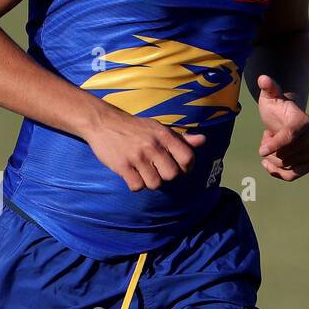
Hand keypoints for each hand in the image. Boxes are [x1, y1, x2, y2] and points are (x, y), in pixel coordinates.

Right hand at [84, 114, 206, 191]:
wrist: (104, 122)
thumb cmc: (136, 127)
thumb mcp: (159, 128)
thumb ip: (181, 138)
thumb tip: (203, 140)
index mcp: (164, 135)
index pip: (187, 158)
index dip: (187, 167)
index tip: (181, 168)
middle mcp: (153, 146)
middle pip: (172, 175)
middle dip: (168, 176)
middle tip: (160, 171)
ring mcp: (137, 157)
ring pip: (155, 184)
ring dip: (151, 182)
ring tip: (145, 172)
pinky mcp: (122, 166)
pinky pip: (137, 186)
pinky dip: (136, 185)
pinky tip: (133, 175)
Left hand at [256, 74, 308, 180]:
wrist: (286, 119)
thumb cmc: (276, 107)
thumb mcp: (270, 96)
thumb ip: (268, 88)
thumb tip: (263, 79)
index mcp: (303, 120)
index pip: (290, 137)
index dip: (275, 145)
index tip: (260, 151)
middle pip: (286, 154)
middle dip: (271, 151)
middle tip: (267, 138)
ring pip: (288, 166)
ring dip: (273, 160)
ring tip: (270, 148)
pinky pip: (294, 175)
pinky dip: (281, 174)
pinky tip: (270, 165)